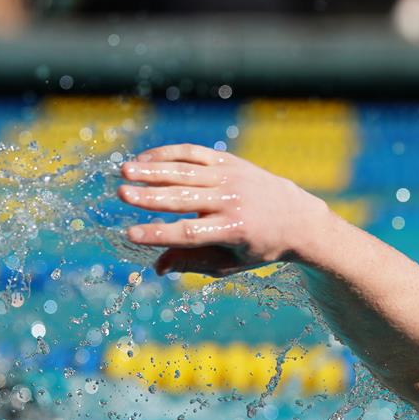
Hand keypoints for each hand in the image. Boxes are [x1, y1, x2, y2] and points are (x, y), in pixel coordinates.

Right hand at [115, 145, 335, 275]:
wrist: (297, 217)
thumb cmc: (259, 246)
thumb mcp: (231, 262)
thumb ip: (193, 262)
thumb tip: (156, 266)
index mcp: (234, 230)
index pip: (190, 233)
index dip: (159, 234)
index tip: (130, 234)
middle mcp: (232, 201)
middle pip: (184, 197)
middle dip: (151, 196)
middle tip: (121, 194)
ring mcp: (231, 178)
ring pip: (186, 171)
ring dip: (153, 169)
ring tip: (124, 171)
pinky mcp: (229, 161)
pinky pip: (194, 153)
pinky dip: (168, 154)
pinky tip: (144, 159)